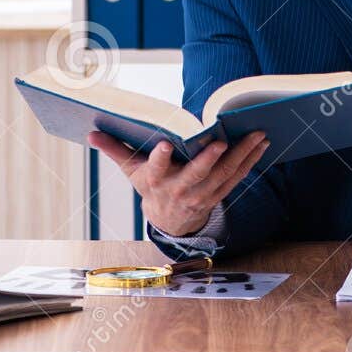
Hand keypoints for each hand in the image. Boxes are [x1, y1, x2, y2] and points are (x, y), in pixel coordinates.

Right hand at [87, 130, 268, 236]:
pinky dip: (250, 161)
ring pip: (223, 175)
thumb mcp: (130, 169)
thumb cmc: (149, 185)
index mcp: (156, 180)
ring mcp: (201, 195)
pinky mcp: (218, 195)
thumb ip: (114, 149)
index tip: (166, 144)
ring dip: (242, 155)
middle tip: (220, 142)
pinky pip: (237, 178)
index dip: (161, 158)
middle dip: (209, 159)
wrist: (168, 219)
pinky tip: (261, 145)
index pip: (157, 168)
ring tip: (257, 134)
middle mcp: (179, 189)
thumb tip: (90, 132)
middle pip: (196, 174)